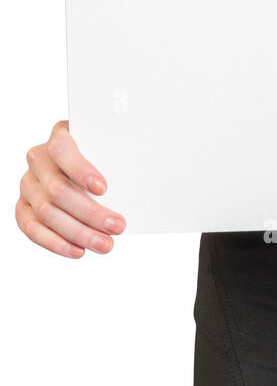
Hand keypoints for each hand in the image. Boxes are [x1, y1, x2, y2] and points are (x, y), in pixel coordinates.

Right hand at [16, 120, 125, 256]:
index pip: (61, 150)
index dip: (81, 170)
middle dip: (90, 213)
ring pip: (47, 212)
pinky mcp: (23, 207)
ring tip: (105, 244)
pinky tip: (78, 250)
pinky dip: (56, 243)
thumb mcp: (108, 146)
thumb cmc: (100, 152)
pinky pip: (32, 228)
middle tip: (118, 226)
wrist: (80, 159)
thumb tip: (143, 174)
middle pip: (58, 189)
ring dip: (78, 233)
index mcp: (60, 135)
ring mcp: (29, 183)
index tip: (103, 189)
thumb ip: (116, 157)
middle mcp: (39, 158)